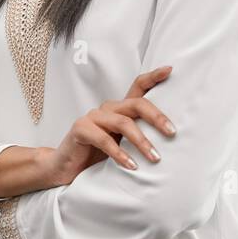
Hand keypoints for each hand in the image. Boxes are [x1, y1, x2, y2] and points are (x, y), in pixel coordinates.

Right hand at [48, 66, 176, 185]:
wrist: (65, 168)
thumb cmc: (96, 155)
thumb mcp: (122, 144)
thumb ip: (138, 136)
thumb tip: (171, 140)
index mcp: (119, 109)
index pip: (137, 87)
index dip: (153, 77)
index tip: (169, 70)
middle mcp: (107, 109)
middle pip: (136, 104)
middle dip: (157, 117)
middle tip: (172, 132)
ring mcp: (92, 117)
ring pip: (123, 122)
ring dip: (141, 141)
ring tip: (155, 158)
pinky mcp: (80, 129)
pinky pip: (104, 139)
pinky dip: (120, 154)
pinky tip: (131, 166)